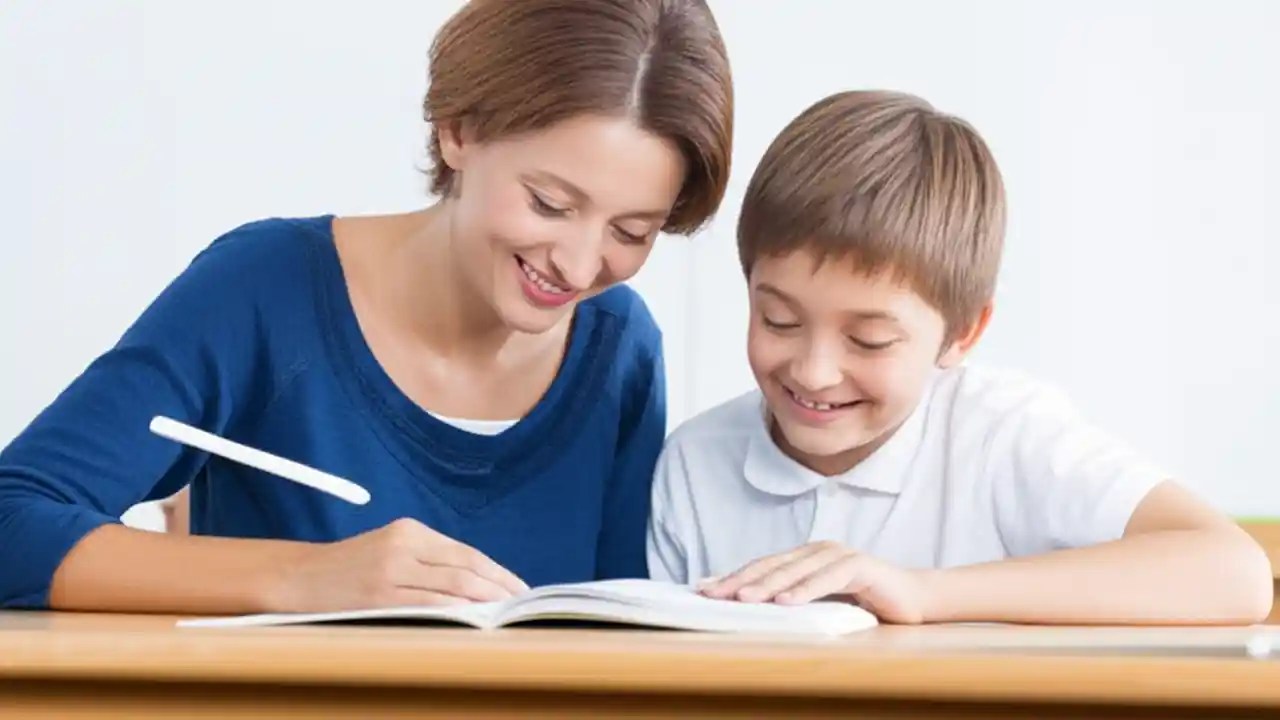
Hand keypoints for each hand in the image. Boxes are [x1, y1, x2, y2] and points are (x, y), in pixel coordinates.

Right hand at [273, 518, 528, 611]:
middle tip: (522, 605)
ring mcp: (391, 571)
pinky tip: (474, 621)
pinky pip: (428, 605)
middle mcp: (403, 545)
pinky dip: (456, 613)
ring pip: (452, 586)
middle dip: (499, 587)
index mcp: (410, 531)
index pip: (466, 553)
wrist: (299, 577)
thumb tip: (478, 584)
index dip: (497, 572)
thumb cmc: (350, 568)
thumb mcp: (390, 549)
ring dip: (485, 602)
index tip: (518, 587)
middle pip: (465, 568)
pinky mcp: (378, 595)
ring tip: (505, 615)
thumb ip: (428, 560)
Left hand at [698, 541, 934, 623]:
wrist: (912, 600)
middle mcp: (817, 550)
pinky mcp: (861, 565)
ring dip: (768, 585)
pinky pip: (829, 578)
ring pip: (796, 569)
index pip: (761, 566)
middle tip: (714, 594)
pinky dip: (807, 589)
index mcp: (803, 556)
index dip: (732, 576)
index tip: (703, 590)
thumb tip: (747, 607)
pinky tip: (788, 601)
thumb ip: (790, 598)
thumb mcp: (820, 600)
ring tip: (744, 599)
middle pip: (772, 566)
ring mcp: (838, 554)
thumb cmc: (863, 601)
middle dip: (740, 580)